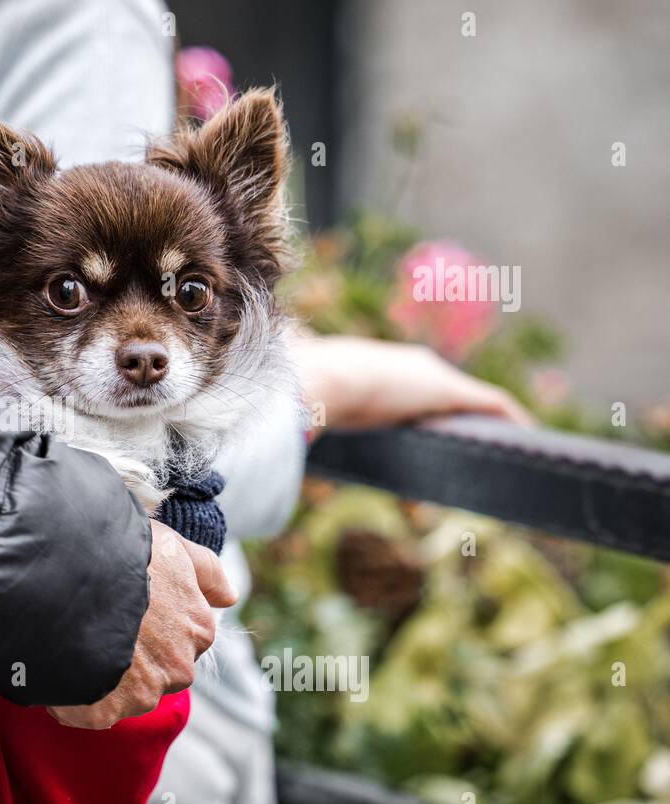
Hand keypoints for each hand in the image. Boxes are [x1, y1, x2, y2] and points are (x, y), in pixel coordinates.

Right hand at [47, 521, 234, 729]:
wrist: (70, 577)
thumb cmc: (123, 553)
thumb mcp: (172, 546)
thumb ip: (206, 570)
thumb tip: (229, 597)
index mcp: (198, 628)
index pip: (180, 638)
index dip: (149, 625)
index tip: (124, 609)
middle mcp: (179, 667)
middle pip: (156, 671)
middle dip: (133, 658)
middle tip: (97, 625)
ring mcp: (142, 693)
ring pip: (123, 693)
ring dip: (104, 678)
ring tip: (74, 643)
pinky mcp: (104, 711)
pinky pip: (88, 710)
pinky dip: (75, 696)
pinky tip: (63, 664)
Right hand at [293, 335, 533, 430]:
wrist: (323, 379)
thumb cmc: (308, 391)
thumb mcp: (304, 402)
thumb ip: (298, 409)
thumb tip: (274, 428)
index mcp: (383, 365)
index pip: (413, 383)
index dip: (422, 401)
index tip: (428, 418)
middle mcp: (416, 365)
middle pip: (448, 391)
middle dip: (460, 411)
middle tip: (471, 437)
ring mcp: (436, 378)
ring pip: (474, 399)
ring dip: (491, 417)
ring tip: (505, 438)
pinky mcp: (454, 392)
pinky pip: (494, 405)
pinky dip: (512, 418)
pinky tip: (529, 434)